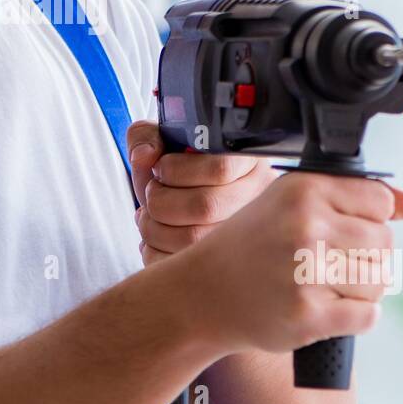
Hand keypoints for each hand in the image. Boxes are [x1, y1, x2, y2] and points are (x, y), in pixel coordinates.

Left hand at [126, 120, 278, 265]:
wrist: (180, 199)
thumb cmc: (177, 169)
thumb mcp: (161, 139)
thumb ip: (146, 137)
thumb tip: (145, 157)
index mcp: (247, 161)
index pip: (220, 168)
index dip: (176, 170)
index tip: (160, 168)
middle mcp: (257, 199)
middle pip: (205, 206)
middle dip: (161, 201)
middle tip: (151, 195)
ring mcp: (245, 237)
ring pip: (194, 240)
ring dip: (154, 228)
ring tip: (149, 217)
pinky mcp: (224, 265)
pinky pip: (183, 266)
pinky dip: (154, 253)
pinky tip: (156, 240)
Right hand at [179, 167, 402, 356]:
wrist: (203, 293)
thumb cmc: (251, 246)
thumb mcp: (290, 203)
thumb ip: (349, 198)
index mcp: (303, 190)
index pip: (381, 202)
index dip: (368, 220)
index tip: (342, 231)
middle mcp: (305, 225)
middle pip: (385, 244)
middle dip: (366, 258)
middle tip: (331, 265)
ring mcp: (306, 271)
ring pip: (379, 282)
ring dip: (360, 290)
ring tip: (325, 287)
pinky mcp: (308, 314)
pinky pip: (367, 316)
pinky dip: (354, 317)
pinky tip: (326, 307)